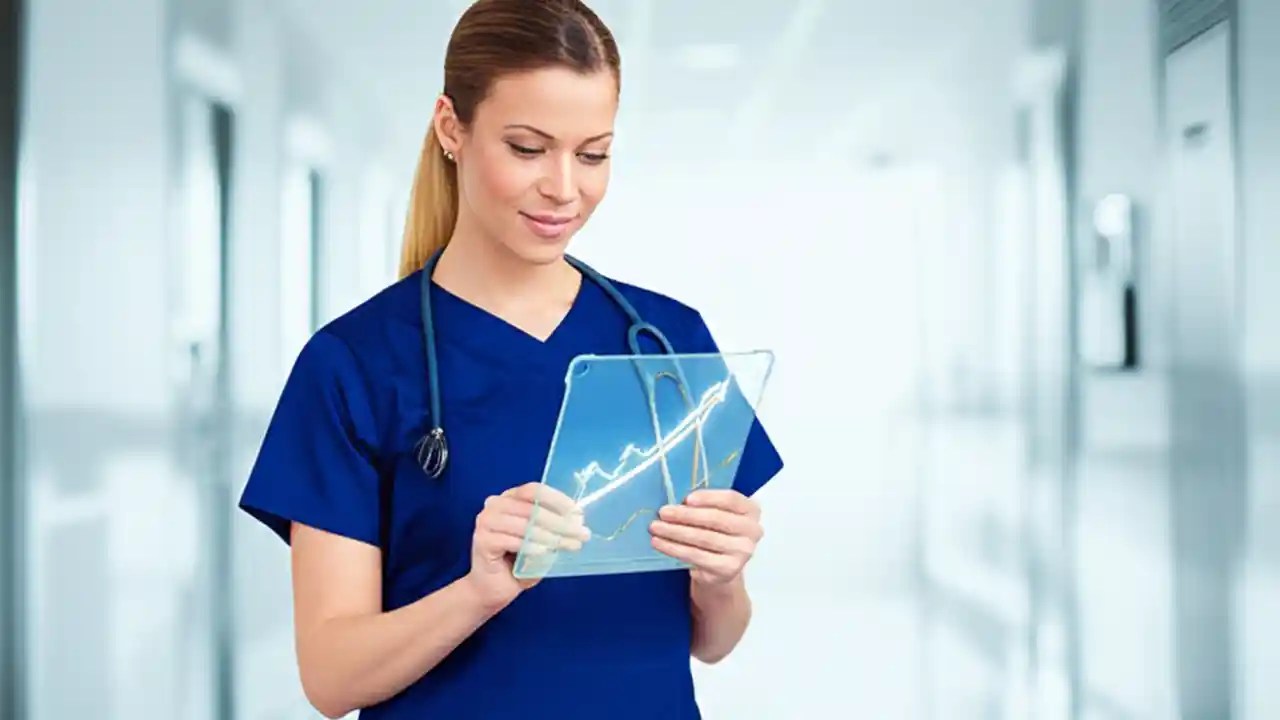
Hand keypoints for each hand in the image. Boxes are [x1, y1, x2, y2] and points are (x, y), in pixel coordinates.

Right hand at [466, 482, 588, 609]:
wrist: (492, 588)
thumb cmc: (517, 563)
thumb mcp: (540, 540)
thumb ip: (552, 527)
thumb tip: (576, 522)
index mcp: (508, 498)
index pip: (534, 490)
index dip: (558, 500)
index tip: (577, 514)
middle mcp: (494, 505)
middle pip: (532, 508)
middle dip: (560, 522)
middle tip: (581, 534)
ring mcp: (485, 522)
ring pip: (524, 525)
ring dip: (551, 536)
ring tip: (569, 545)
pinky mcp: (482, 541)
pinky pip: (512, 541)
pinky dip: (532, 546)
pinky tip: (545, 552)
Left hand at [649, 489, 762, 585]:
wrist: (721, 569)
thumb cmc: (716, 533)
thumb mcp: (716, 515)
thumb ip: (704, 505)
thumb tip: (675, 500)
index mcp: (751, 510)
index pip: (731, 499)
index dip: (708, 498)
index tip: (686, 499)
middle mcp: (752, 531)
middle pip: (715, 519)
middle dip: (685, 515)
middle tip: (663, 512)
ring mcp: (742, 552)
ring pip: (703, 538)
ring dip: (675, 532)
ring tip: (655, 527)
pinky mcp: (728, 569)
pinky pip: (696, 556)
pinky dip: (674, 548)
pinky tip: (660, 543)